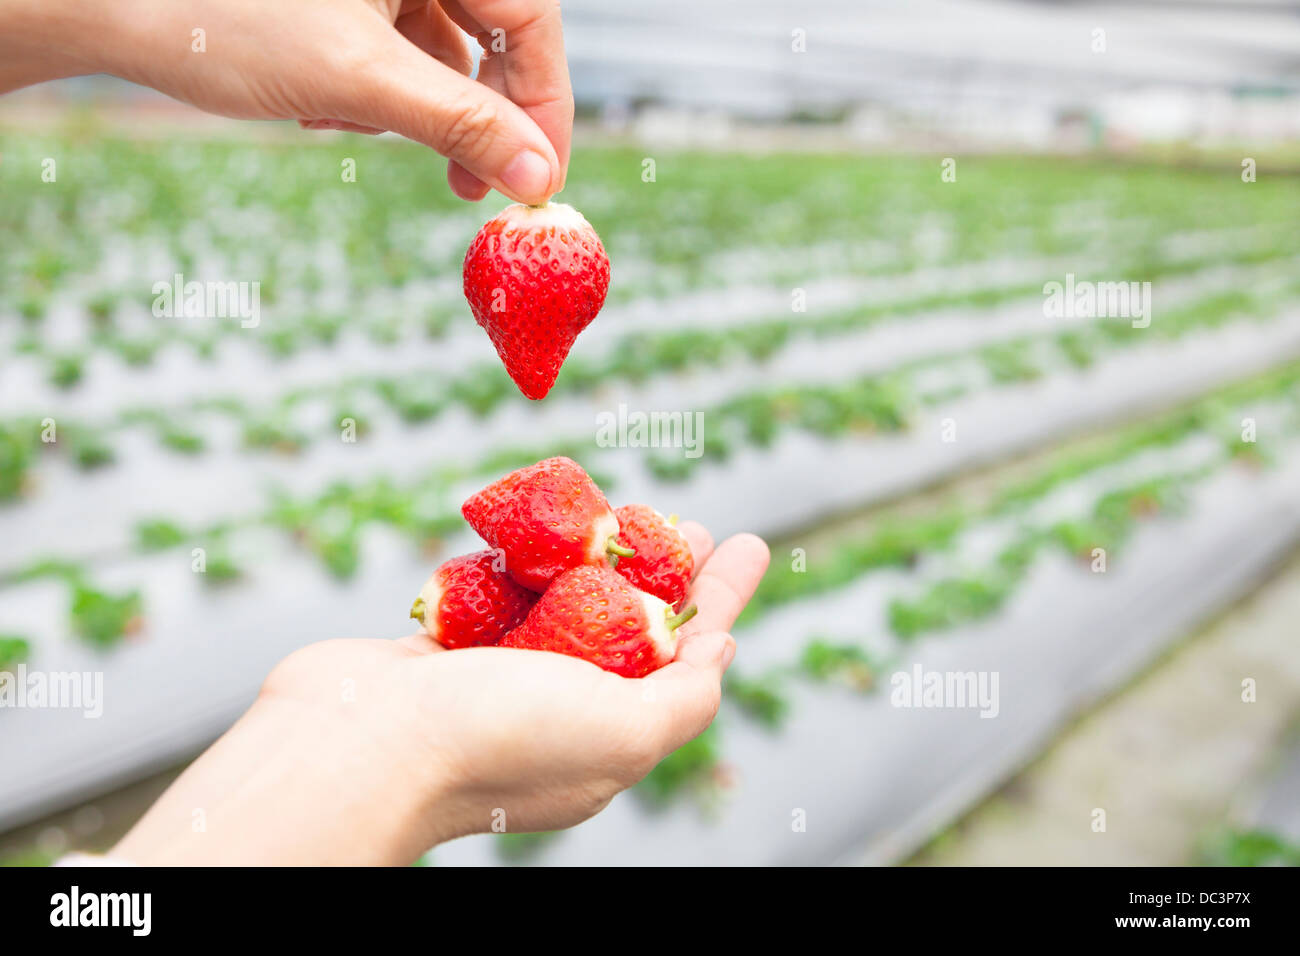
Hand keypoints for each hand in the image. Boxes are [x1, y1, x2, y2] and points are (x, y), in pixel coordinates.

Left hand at [2, 0, 571, 203]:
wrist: (105, 0)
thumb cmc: (221, 17)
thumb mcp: (356, 77)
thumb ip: (459, 123)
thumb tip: (538, 178)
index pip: (531, 20)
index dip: (545, 104)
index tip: (540, 180)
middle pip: (494, 36)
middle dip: (478, 116)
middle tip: (473, 188)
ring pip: (443, 50)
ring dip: (415, 108)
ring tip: (349, 124)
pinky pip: (398, 48)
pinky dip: (377, 91)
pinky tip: (324, 107)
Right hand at [111, 525, 769, 864]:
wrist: (355, 745)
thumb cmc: (496, 739)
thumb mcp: (622, 732)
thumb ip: (682, 698)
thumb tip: (719, 654)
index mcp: (608, 736)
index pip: (686, 660)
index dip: (720, 600)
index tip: (748, 547)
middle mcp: (560, 709)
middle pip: (632, 626)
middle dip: (668, 573)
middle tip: (694, 526)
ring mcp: (501, 678)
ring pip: (565, 605)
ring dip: (600, 558)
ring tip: (632, 513)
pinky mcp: (447, 651)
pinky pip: (497, 595)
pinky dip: (521, 562)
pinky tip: (543, 528)